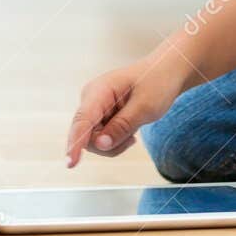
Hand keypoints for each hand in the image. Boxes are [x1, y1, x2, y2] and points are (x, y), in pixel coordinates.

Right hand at [65, 55, 188, 167]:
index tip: (70, 163)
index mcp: (99, 90)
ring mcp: (94, 107)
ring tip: (133, 131)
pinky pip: (100, 138)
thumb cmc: (157, 83)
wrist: (165, 73)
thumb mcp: (145, 107)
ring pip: (93, 141)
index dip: (75, 143)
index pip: (82, 121)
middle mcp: (91, 98)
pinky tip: (130, 132)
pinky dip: (116, 141)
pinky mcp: (99, 115)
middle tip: (133, 139)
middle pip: (86, 136)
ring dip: (114, 144)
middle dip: (108, 145)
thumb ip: (122, 126)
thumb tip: (100, 144)